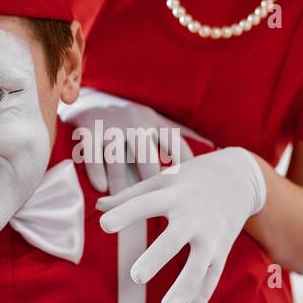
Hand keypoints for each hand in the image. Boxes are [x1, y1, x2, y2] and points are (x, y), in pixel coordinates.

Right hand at [60, 87, 198, 193]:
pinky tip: (102, 188)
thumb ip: (180, 136)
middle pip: (146, 159)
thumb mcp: (156, 121)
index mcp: (155, 121)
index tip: (186, 193)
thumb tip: (214, 146)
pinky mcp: (88, 127)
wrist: (90, 97)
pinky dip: (97, 172)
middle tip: (155, 205)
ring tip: (125, 203)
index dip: (182, 172)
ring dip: (121, 184)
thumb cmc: (131, 119)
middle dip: (150, 183)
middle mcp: (135, 121)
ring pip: (118, 159)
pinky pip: (92, 153)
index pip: (175, 147)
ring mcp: (111, 124)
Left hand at [96, 146, 266, 302]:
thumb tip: (99, 205)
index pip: (146, 204)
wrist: (241, 176)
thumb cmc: (193, 178)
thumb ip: (131, 196)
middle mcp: (193, 217)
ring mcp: (210, 237)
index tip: (104, 224)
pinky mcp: (221, 251)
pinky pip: (211, 278)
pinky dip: (201, 298)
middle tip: (136, 276)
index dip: (125, 213)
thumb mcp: (164, 180)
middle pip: (175, 239)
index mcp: (173, 195)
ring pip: (198, 266)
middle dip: (157, 257)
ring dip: (184, 288)